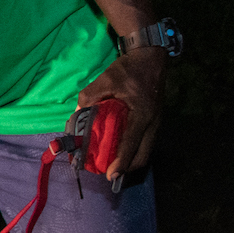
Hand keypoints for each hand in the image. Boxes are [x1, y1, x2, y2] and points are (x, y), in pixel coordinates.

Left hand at [77, 46, 165, 180]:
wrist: (150, 57)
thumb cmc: (128, 69)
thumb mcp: (104, 80)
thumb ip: (88, 98)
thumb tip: (76, 116)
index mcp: (142, 114)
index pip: (131, 143)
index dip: (120, 161)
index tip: (110, 175)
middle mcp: (153, 121)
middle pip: (143, 155)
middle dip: (127, 168)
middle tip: (109, 173)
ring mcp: (157, 122)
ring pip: (147, 150)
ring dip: (132, 161)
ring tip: (114, 166)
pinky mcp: (156, 120)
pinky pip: (147, 142)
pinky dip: (136, 150)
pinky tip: (122, 151)